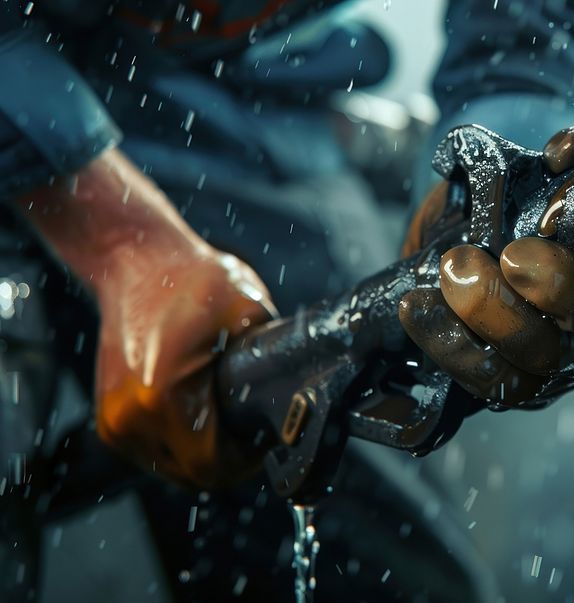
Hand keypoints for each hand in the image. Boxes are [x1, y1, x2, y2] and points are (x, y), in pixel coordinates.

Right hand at [94, 245, 274, 486]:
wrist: (137, 261)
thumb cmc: (191, 280)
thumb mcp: (249, 314)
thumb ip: (273, 360)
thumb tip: (302, 390)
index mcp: (163, 397)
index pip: (212, 467)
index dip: (247, 461)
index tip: (266, 440)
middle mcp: (130, 417)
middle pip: (192, 475)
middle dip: (229, 460)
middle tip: (253, 429)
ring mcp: (114, 420)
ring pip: (172, 467)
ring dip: (201, 453)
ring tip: (227, 419)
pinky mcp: (108, 417)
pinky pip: (153, 451)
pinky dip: (179, 443)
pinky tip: (200, 415)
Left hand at [398, 127, 573, 408]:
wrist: (479, 244)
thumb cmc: (526, 220)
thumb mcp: (543, 186)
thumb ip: (561, 167)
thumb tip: (570, 149)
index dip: (564, 285)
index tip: (515, 250)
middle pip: (556, 350)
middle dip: (502, 308)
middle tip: (460, 263)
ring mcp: (549, 376)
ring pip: (516, 377)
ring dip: (469, 326)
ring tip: (438, 279)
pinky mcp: (508, 390)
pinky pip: (477, 384)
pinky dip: (442, 344)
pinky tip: (417, 308)